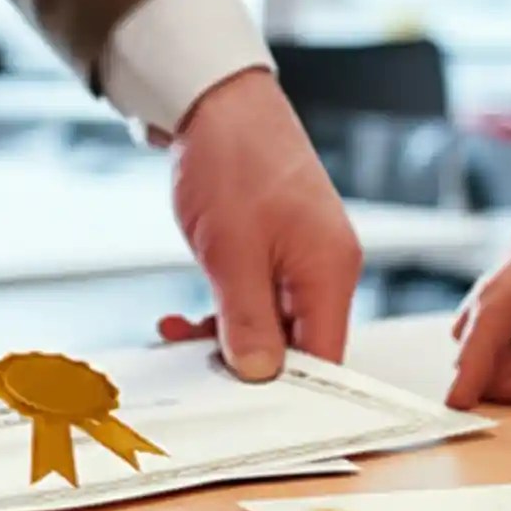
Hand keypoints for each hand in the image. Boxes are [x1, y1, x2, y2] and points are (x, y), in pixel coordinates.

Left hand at [159, 69, 361, 379]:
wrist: (217, 99)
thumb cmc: (232, 159)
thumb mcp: (230, 252)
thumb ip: (247, 320)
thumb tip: (259, 374)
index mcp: (330, 271)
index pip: (326, 359)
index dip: (290, 392)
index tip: (248, 411)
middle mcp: (327, 268)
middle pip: (301, 347)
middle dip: (247, 363)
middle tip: (197, 369)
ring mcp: (305, 258)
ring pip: (274, 326)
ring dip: (227, 337)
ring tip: (179, 334)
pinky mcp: (281, 249)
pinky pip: (260, 301)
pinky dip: (226, 312)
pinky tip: (188, 318)